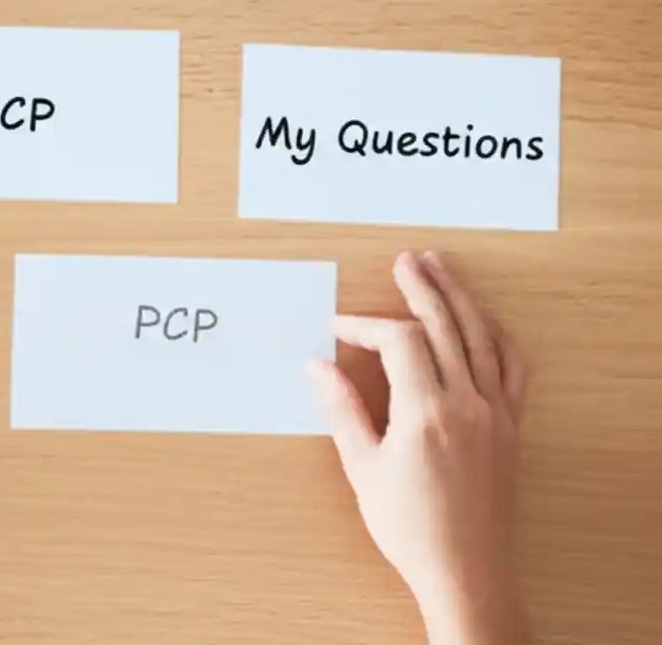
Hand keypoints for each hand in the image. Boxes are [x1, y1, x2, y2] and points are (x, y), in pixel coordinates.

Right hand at [310, 251, 528, 644]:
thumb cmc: (408, 526)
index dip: (367, 324)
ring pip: (481, 337)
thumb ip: (343, 410)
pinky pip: (511, 366)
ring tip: (441, 269)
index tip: (339, 327)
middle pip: (446, 325)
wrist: (465, 569)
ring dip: (460, 298)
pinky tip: (483, 320)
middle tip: (404, 260)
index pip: (399, 342)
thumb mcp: (362, 468)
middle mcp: (467, 403)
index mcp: (425, 412)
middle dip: (421, 288)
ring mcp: (495, 412)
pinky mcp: (511, 425)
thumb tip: (318, 366)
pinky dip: (497, 335)